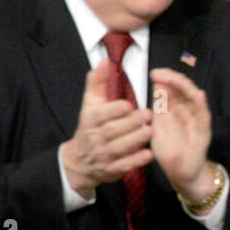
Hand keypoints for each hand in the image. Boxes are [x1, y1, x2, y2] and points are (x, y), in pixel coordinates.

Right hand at [61, 62, 152, 197]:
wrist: (79, 161)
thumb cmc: (90, 127)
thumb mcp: (90, 104)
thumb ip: (98, 82)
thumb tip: (105, 60)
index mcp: (90, 120)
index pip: (101, 115)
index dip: (114, 110)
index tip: (128, 105)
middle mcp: (95, 138)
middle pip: (112, 131)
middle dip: (130, 123)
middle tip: (147, 115)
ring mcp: (103, 155)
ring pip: (119, 148)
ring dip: (135, 140)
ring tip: (150, 131)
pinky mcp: (112, 170)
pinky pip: (124, 166)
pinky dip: (136, 161)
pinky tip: (148, 155)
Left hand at [150, 68, 214, 199]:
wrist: (180, 174)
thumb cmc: (170, 151)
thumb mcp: (159, 126)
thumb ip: (159, 108)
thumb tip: (158, 85)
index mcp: (177, 109)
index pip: (174, 88)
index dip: (165, 78)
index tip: (154, 73)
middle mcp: (189, 111)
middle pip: (184, 89)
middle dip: (172, 79)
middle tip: (158, 73)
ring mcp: (197, 121)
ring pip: (195, 98)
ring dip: (185, 87)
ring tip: (174, 78)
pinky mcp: (203, 133)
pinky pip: (204, 117)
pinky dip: (202, 105)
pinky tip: (199, 95)